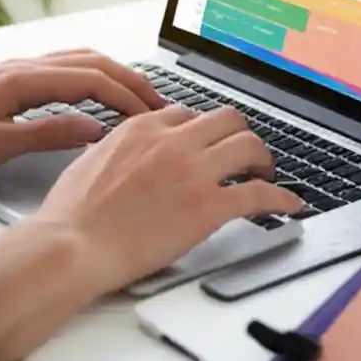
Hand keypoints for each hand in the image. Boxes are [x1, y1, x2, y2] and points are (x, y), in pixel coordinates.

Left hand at [0, 49, 165, 178]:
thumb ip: (48, 134)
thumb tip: (93, 128)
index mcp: (22, 80)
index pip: (92, 80)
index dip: (127, 97)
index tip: (150, 116)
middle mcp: (23, 66)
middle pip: (94, 62)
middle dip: (132, 80)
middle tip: (161, 102)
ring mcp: (18, 69)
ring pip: (81, 60)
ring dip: (115, 74)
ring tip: (140, 95)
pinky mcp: (12, 78)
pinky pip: (65, 66)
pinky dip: (94, 74)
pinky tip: (99, 90)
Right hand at [33, 106, 303, 292]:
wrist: (72, 246)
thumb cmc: (71, 216)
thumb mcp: (91, 160)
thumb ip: (120, 147)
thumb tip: (127, 151)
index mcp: (143, 127)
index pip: (188, 114)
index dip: (203, 130)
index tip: (210, 142)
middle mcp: (173, 141)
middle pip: (227, 120)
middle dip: (239, 134)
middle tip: (245, 153)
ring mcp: (194, 172)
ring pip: (249, 146)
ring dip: (263, 159)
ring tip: (266, 173)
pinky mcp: (209, 206)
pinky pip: (259, 194)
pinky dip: (281, 198)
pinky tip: (289, 205)